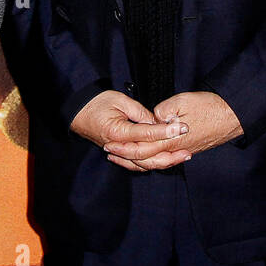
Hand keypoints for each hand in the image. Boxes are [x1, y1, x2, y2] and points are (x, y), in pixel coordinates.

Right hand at [70, 90, 186, 161]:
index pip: (147, 134)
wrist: (78, 112)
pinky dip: (152, 165)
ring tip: (182, 156)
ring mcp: (118, 152)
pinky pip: (137, 165)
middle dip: (170, 152)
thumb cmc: (96, 103)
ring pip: (144, 164)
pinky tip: (166, 161)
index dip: (166, 131)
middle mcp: (118, 146)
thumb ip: (140, 112)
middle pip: (148, 156)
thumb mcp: (119, 100)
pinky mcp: (119, 154)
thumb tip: (158, 122)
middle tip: (188, 147)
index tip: (182, 127)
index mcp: (117, 132)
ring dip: (164, 162)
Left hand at [102, 91, 242, 170]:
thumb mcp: (182, 101)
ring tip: (121, 157)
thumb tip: (153, 118)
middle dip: (125, 156)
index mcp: (171, 139)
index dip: (124, 146)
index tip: (109, 143)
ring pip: (155, 162)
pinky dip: (152, 159)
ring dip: (136, 160)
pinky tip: (146, 155)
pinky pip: (165, 159)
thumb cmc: (210, 106)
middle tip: (109, 151)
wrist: (234, 116)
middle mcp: (176, 150)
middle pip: (146, 159)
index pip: (142, 148)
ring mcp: (183, 151)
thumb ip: (162, 111)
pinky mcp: (189, 149)